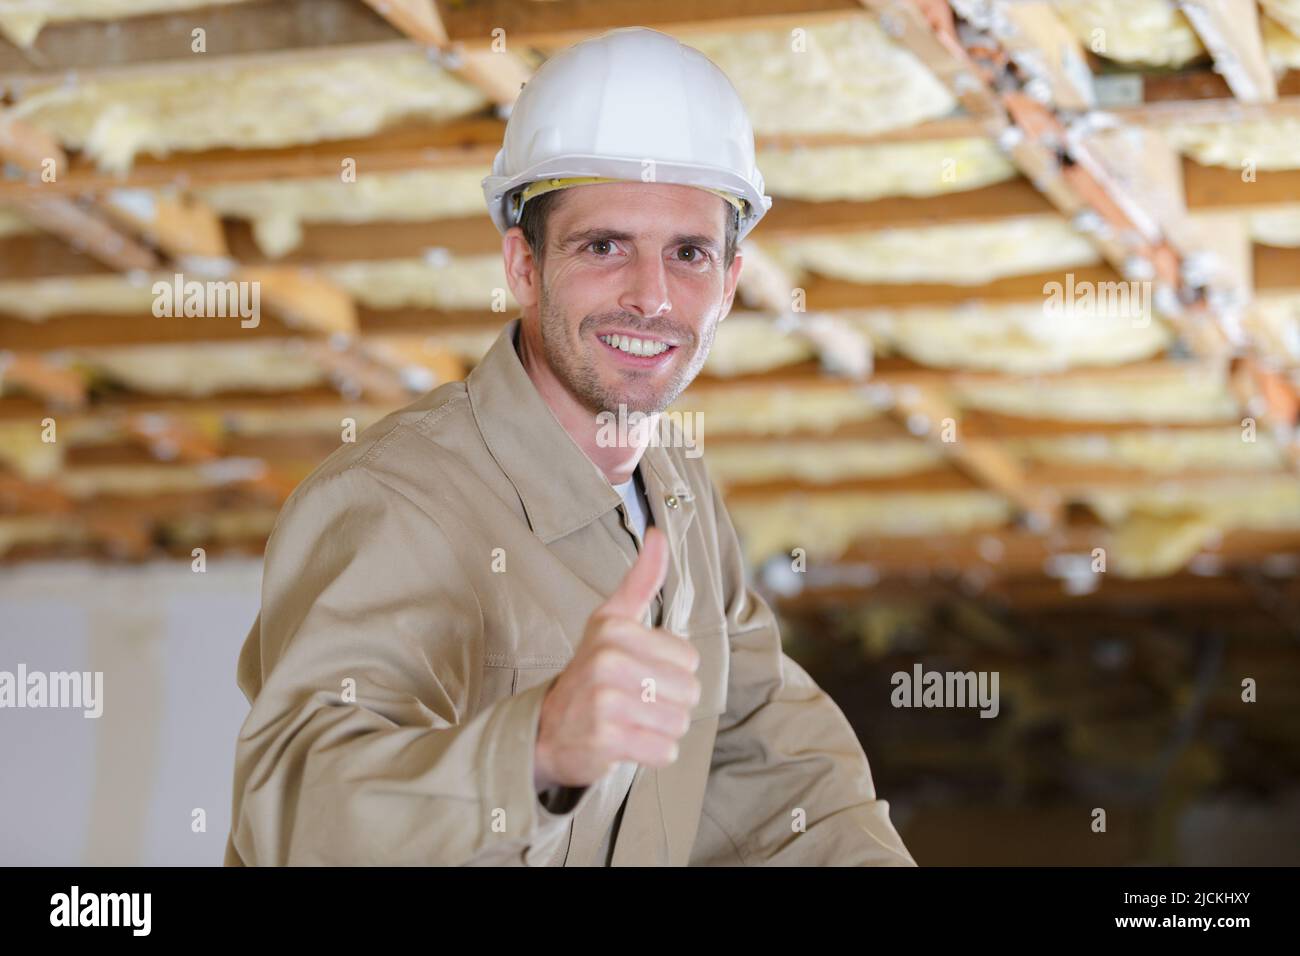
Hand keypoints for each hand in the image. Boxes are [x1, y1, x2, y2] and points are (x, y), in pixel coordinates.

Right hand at [533, 527, 700, 790]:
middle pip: (689, 692)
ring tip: (631, 721)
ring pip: (678, 722)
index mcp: (615, 630)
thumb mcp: (610, 621)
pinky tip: (627, 742)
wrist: (543, 730)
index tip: (639, 673)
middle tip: (635, 702)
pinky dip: (652, 753)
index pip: (689, 658)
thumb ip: (640, 580)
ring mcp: (605, 701)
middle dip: (668, 703)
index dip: (671, 671)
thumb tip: (659, 534)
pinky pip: (663, 751)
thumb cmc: (589, 671)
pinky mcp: (606, 739)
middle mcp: (608, 661)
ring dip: (660, 729)